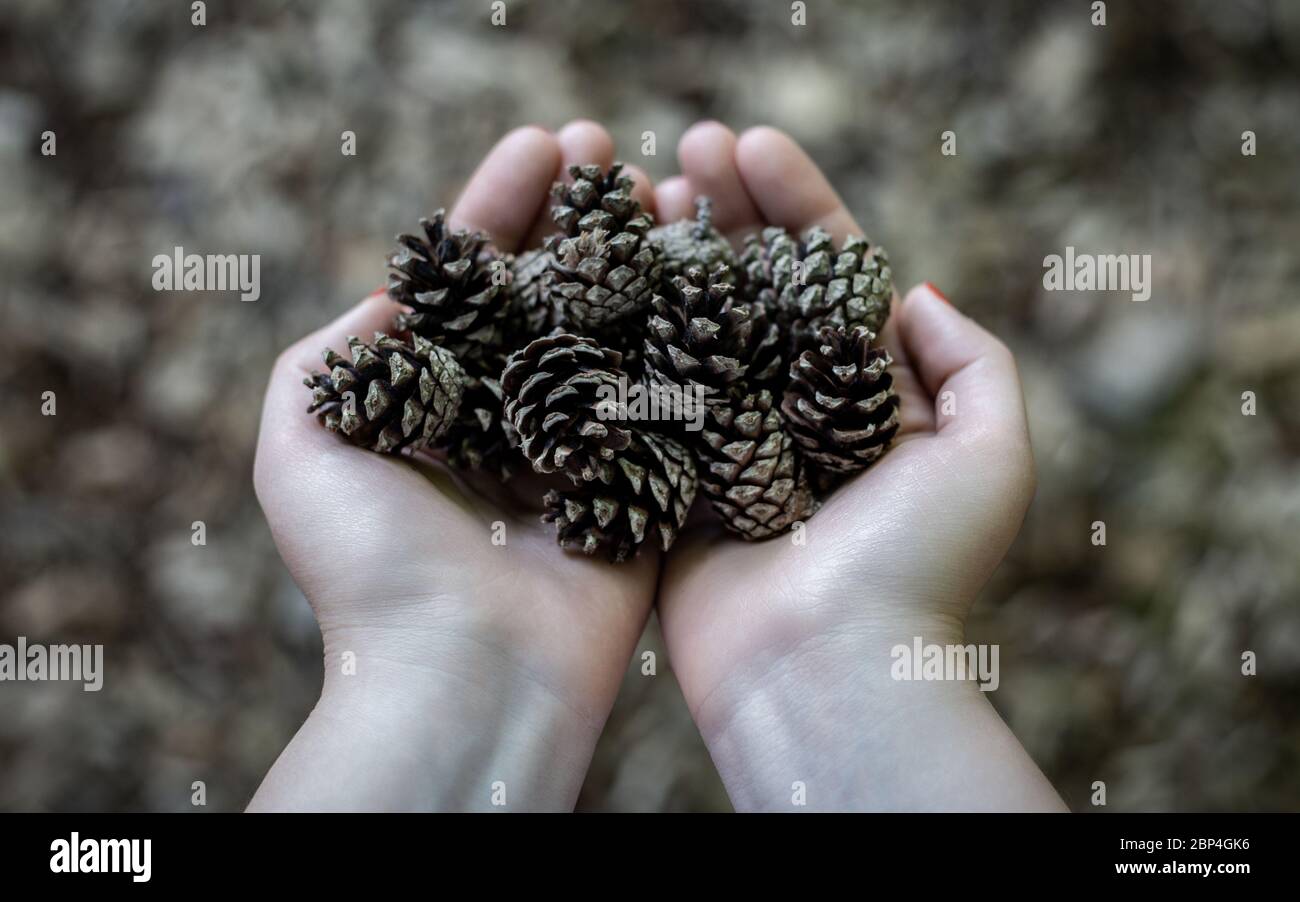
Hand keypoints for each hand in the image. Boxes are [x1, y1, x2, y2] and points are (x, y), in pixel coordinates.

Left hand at [250, 122, 659, 810]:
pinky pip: (673, 395)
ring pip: (618, 329)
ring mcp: (584, 445)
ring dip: (643, 257)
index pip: (474, 276)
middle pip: (555, 290)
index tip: (545, 144)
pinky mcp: (647, 484)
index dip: (505, 205)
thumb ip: (333, 355)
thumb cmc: (372, 561)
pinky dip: (694, 335)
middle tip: (614, 153)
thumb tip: (394, 291)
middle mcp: (512, 412)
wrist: (463, 672)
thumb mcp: (302, 440)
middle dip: (582, 218)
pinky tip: (716, 271)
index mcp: (437, 395)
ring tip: (670, 191)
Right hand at [655, 124, 1064, 810]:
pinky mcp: (670, 475)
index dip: (795, 202)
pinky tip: (598, 270)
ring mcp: (728, 439)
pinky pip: (645, 387)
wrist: (824, 673)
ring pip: (694, 323)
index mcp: (870, 395)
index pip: (831, 272)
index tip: (753, 144)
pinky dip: (624, 327)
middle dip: (724, 210)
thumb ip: (973, 364)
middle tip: (683, 148)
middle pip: (756, 284)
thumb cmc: (917, 567)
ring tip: (636, 190)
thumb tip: (913, 294)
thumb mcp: (991, 456)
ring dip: (668, 253)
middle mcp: (797, 409)